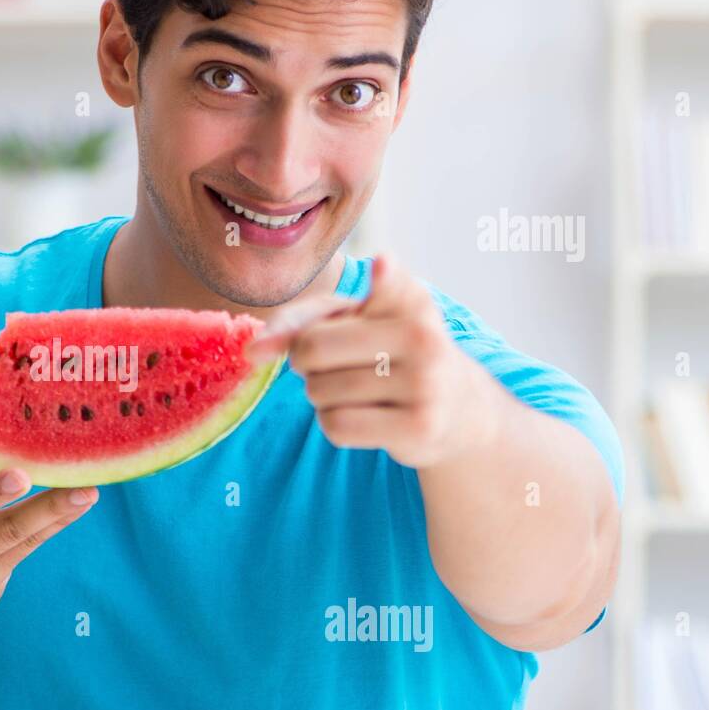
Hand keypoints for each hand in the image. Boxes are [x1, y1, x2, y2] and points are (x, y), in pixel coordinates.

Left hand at [247, 252, 501, 468]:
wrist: (455, 408)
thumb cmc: (387, 353)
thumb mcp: (350, 320)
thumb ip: (295, 322)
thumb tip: (254, 350)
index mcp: (408, 300)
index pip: (352, 297)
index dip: (330, 312)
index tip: (367, 281)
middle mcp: (424, 336)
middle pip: (311, 350)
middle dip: (307, 363)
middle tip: (338, 367)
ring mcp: (426, 384)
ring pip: (320, 391)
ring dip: (322, 396)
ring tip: (358, 391)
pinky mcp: (419, 427)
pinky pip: (336, 426)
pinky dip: (334, 423)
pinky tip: (364, 417)